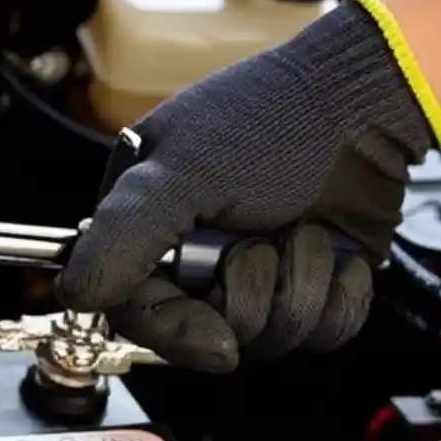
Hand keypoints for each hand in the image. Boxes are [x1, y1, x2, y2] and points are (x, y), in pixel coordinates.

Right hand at [54, 0, 440, 372]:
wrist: (366, 102)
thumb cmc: (270, 122)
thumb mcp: (178, 175)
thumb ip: (120, 238)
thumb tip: (74, 293)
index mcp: (147, 227)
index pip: (138, 308)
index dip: (176, 329)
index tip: (218, 339)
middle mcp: (198, 257)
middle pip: (206, 332)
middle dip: (249, 295)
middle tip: (262, 240)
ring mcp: (258, 274)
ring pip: (269, 337)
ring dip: (300, 286)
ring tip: (304, 231)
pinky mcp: (311, 285)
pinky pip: (322, 333)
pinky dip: (340, 294)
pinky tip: (338, 252)